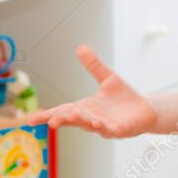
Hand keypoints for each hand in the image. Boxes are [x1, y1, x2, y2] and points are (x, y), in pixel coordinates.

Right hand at [25, 45, 157, 138]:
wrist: (146, 109)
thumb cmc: (124, 97)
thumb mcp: (108, 78)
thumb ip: (94, 66)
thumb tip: (81, 47)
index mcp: (85, 108)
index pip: (62, 111)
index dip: (47, 115)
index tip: (30, 119)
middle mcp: (91, 119)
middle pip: (73, 120)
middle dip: (62, 120)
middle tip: (51, 120)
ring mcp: (104, 126)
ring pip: (89, 125)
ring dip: (81, 121)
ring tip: (71, 116)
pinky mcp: (119, 130)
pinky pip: (109, 130)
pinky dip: (104, 128)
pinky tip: (99, 125)